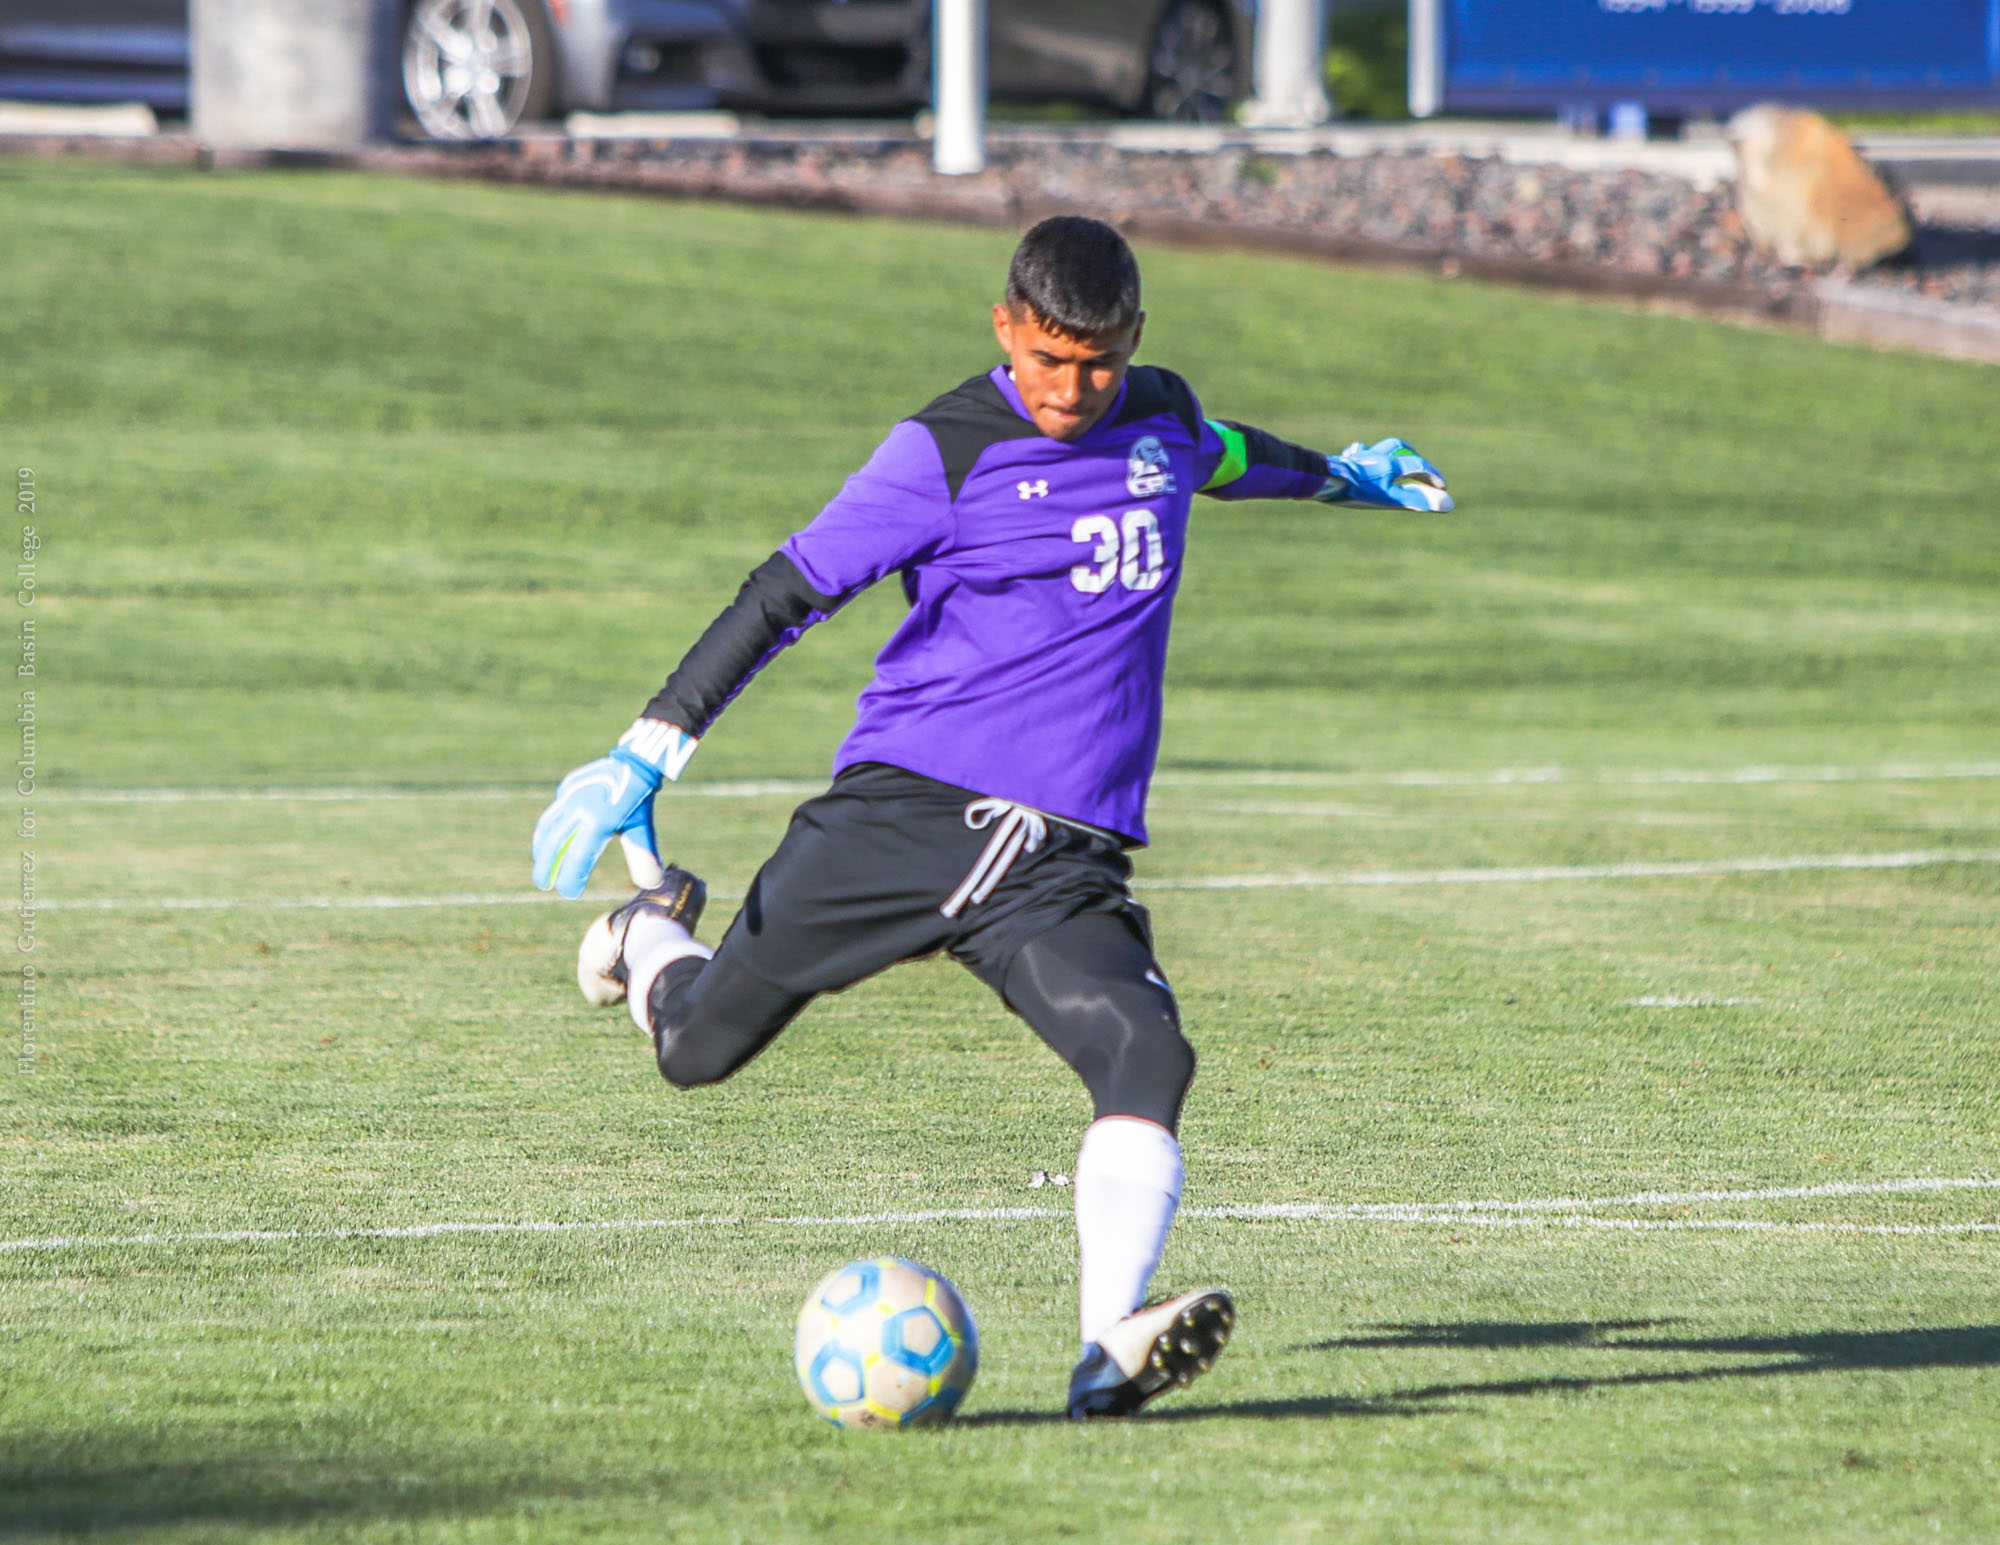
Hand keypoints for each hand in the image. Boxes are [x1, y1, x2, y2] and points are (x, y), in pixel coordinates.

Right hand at [531, 749, 663, 899]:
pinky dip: (549, 828)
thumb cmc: (640, 802)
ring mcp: (571, 794)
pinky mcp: (567, 786)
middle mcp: (581, 807)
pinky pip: (554, 811)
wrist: (635, 764)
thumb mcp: (642, 830)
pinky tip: (550, 840)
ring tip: (541, 865)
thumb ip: (644, 858)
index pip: (580, 857)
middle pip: (555, 843)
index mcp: (600, 820)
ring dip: (542, 848)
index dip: (572, 877)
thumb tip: (651, 884)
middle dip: (546, 867)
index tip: (571, 893)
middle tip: (543, 884)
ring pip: (548, 825)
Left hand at [1320, 438, 1453, 512]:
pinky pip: (1353, 456)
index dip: (1432, 476)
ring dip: (1386, 453)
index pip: (1417, 466)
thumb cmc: (1355, 491)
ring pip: (1374, 449)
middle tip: (1418, 467)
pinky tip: (1356, 465)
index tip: (1442, 488)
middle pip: (1397, 447)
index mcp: (1390, 465)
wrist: (1321, 479)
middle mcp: (1375, 456)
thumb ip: (1417, 500)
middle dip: (1410, 455)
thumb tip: (1448, 503)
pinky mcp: (1341, 462)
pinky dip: (1361, 458)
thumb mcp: (1389, 498)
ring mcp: (1356, 458)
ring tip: (1388, 462)